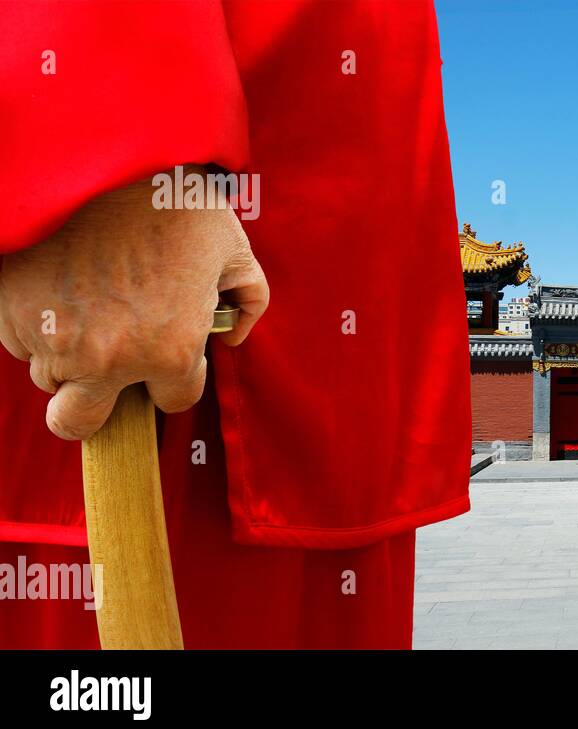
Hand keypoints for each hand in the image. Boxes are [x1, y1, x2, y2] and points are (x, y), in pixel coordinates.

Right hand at [0, 170, 268, 439]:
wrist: (103, 152)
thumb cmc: (176, 199)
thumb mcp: (233, 247)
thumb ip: (247, 299)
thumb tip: (233, 336)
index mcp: (171, 351)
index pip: (174, 400)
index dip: (179, 375)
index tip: (174, 348)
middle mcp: (108, 359)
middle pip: (81, 422)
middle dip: (95, 405)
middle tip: (106, 369)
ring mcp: (51, 339)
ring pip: (48, 376)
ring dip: (66, 355)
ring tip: (89, 303)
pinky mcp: (7, 311)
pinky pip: (18, 337)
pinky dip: (35, 321)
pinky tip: (60, 280)